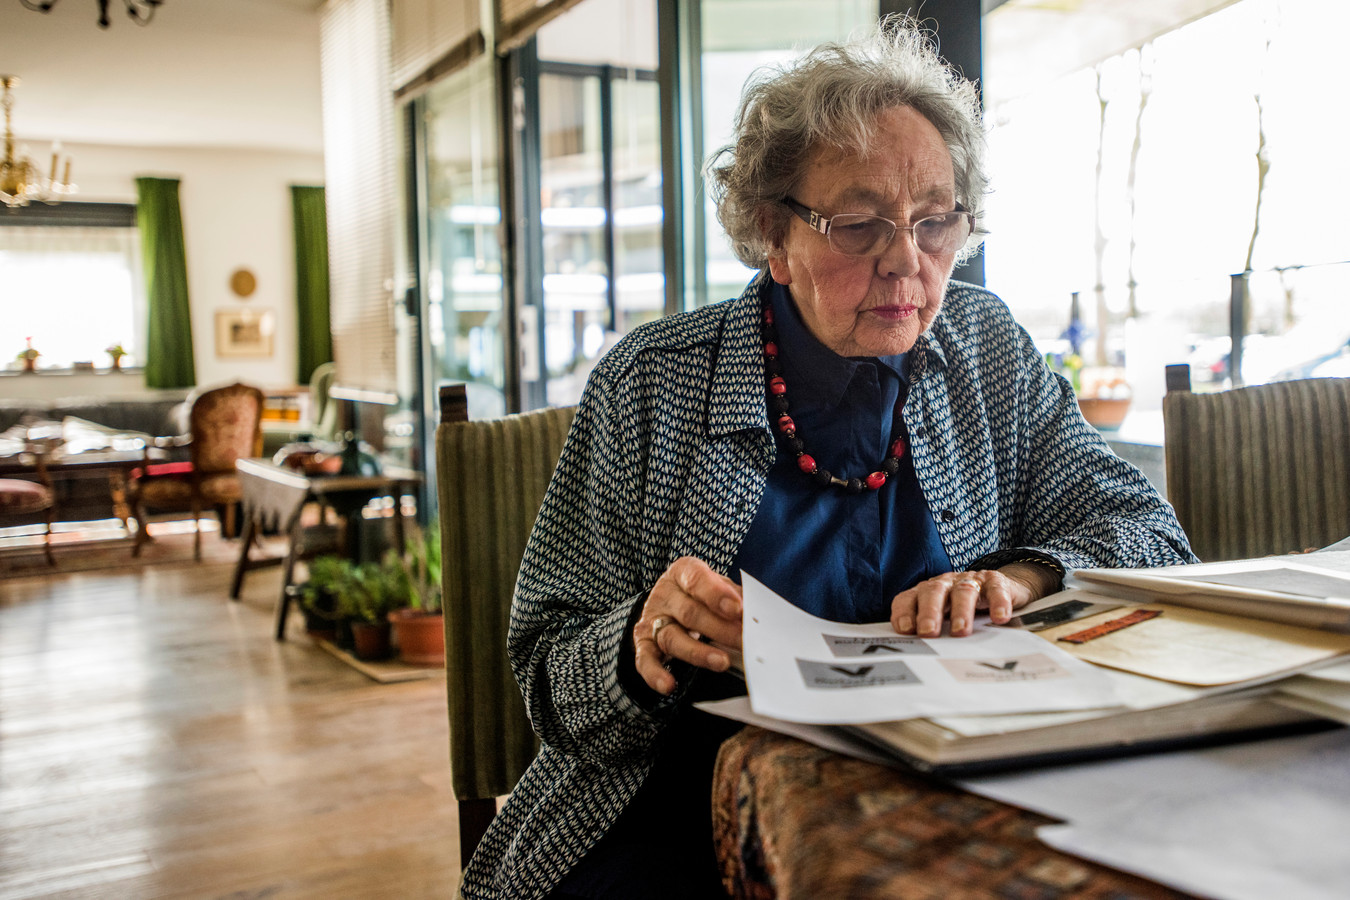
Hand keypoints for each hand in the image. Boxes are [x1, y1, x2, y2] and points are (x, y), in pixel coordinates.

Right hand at [634, 556, 742, 694]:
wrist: (670, 600)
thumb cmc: (703, 593)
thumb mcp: (719, 586)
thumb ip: (736, 598)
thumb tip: (756, 618)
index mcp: (683, 572)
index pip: (697, 580)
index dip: (717, 595)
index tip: (738, 610)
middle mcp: (665, 594)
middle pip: (690, 613)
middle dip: (720, 629)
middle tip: (744, 642)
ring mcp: (652, 619)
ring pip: (672, 638)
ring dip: (698, 652)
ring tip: (721, 662)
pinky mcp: (644, 644)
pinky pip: (645, 661)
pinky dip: (655, 674)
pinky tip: (669, 686)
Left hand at [890, 566, 1043, 637]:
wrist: (999, 588)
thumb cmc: (963, 609)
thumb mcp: (944, 621)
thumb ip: (932, 635)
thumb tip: (921, 661)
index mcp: (926, 594)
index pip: (908, 599)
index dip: (904, 612)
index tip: (905, 629)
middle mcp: (945, 585)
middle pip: (932, 592)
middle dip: (929, 612)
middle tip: (928, 631)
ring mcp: (969, 581)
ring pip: (963, 591)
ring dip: (960, 611)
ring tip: (961, 631)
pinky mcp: (995, 582)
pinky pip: (996, 590)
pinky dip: (998, 602)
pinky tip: (999, 617)